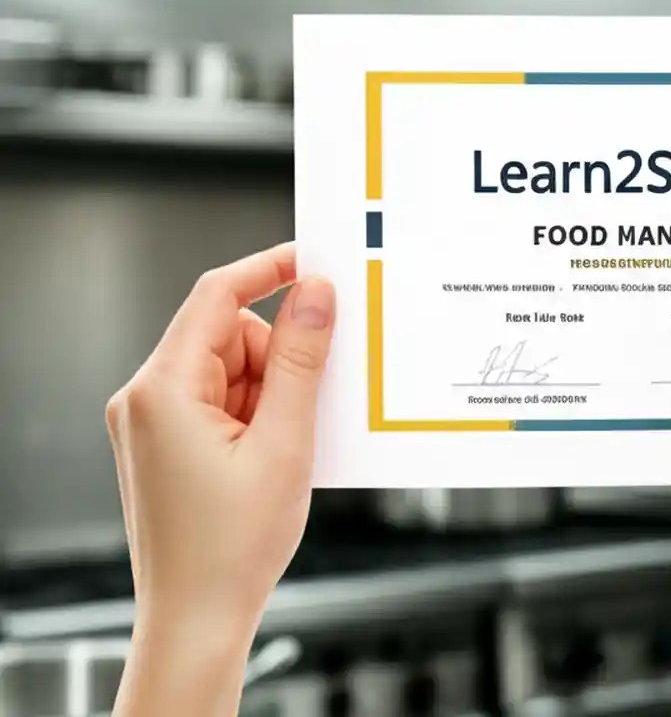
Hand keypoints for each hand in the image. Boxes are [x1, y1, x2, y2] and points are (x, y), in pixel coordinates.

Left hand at [107, 244, 334, 716]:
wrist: (198, 617)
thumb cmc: (231, 547)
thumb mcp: (285, 443)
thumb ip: (302, 361)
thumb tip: (316, 295)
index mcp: (163, 390)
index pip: (217, 296)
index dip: (270, 270)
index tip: (314, 261)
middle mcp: (146, 399)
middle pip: (228, 335)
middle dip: (279, 358)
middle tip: (311, 405)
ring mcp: (151, 423)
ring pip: (229, 369)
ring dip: (271, 392)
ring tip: (287, 449)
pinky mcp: (165, 444)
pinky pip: (221, 401)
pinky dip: (257, 414)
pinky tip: (274, 455)